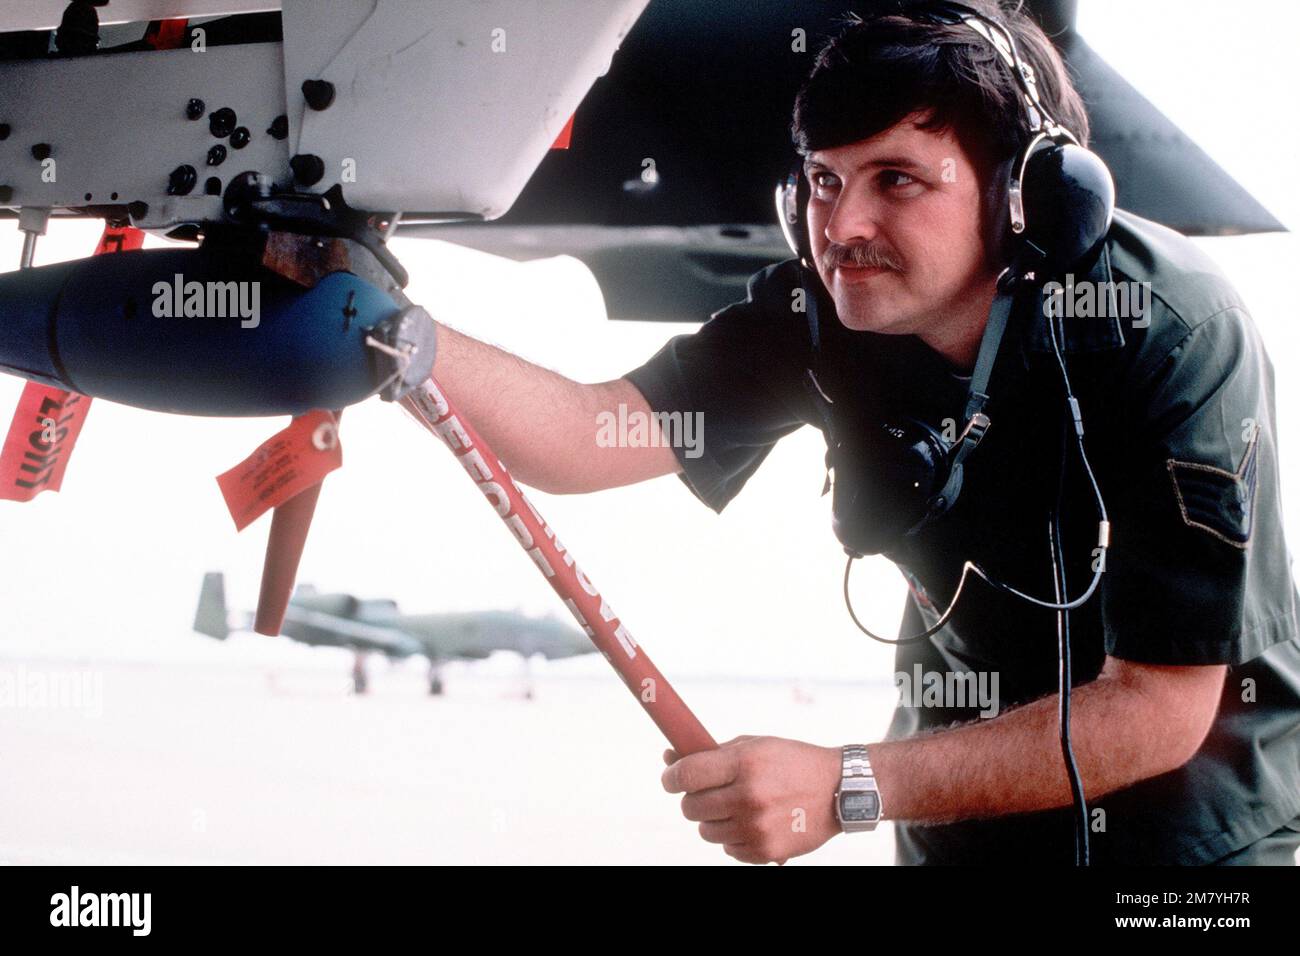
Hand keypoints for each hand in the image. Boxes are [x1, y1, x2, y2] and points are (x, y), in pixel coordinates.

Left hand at [661, 735, 842, 864]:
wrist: (839, 790)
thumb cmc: (790, 762)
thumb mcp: (754, 745)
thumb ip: (712, 753)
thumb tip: (668, 759)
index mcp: (744, 763)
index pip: (687, 774)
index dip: (671, 778)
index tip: (670, 779)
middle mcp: (749, 795)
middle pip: (691, 807)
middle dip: (692, 800)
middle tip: (706, 794)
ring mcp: (758, 826)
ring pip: (706, 831)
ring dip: (712, 821)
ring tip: (734, 807)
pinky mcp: (767, 850)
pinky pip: (728, 850)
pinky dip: (733, 838)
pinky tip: (750, 823)